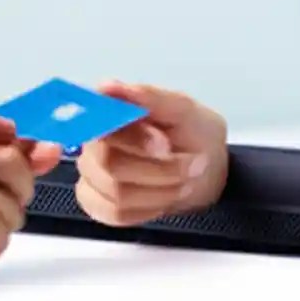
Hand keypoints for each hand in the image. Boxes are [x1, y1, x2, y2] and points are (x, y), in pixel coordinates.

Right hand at [76, 81, 228, 226]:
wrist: (207, 169)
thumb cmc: (194, 134)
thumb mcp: (184, 110)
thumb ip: (148, 97)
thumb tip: (108, 87)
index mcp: (110, 113)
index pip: (99, 126)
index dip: (133, 139)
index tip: (164, 144)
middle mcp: (94, 143)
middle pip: (109, 164)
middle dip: (159, 168)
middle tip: (190, 163)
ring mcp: (92, 175)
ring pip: (116, 193)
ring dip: (160, 189)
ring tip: (184, 179)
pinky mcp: (98, 204)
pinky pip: (116, 213)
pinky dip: (149, 207)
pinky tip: (165, 194)